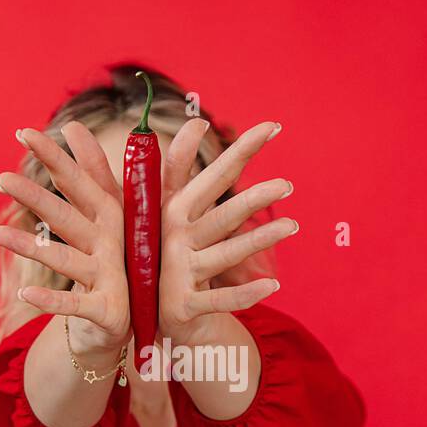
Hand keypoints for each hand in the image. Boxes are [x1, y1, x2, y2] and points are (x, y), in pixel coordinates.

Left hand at [0, 122, 129, 354]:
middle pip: (66, 216)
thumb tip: (72, 124)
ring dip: (31, 248)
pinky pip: (74, 304)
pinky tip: (24, 293)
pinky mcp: (105, 310)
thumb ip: (95, 169)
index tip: (24, 133)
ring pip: (65, 259)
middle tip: (0, 179)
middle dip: (35, 197)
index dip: (54, 158)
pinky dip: (51, 300)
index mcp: (111, 215)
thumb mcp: (111, 211)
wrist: (140, 312)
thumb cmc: (121, 255)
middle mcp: (111, 242)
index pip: (78, 181)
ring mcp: (109, 277)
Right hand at [156, 119, 295, 347]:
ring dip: (258, 240)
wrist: (135, 305)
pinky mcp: (184, 304)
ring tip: (292, 226)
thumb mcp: (163, 205)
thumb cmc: (158, 246)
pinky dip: (245, 294)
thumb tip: (197, 121)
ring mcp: (179, 272)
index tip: (272, 127)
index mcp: (174, 209)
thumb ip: (178, 164)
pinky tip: (273, 285)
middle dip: (252, 198)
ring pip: (226, 253)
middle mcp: (175, 237)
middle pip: (222, 214)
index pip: (213, 174)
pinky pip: (221, 299)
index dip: (240, 150)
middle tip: (286, 185)